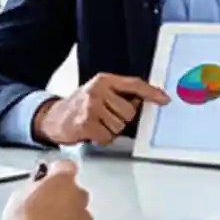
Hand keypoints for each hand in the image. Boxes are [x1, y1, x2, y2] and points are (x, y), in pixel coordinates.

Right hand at [2, 160, 93, 219]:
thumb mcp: (18, 197)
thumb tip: (37, 189)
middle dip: (64, 198)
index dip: (56, 172)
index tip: (49, 178)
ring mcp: (85, 219)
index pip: (66, 166)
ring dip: (69, 219)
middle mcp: (79, 196)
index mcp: (62, 180)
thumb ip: (34, 188)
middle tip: (45, 209)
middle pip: (75, 192)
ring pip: (79, 215)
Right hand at [34, 73, 169, 145]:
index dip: (151, 93)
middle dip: (122, 119)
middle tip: (107, 117)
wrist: (54, 118)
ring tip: (99, 124)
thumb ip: (120, 94)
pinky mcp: (86, 123)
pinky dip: (103, 139)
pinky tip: (93, 131)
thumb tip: (142, 103)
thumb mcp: (100, 93)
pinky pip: (108, 137)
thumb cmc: (81, 106)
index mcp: (104, 80)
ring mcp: (91, 106)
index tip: (164, 99)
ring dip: (112, 130)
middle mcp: (98, 90)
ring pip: (120, 126)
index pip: (134, 84)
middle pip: (130, 111)